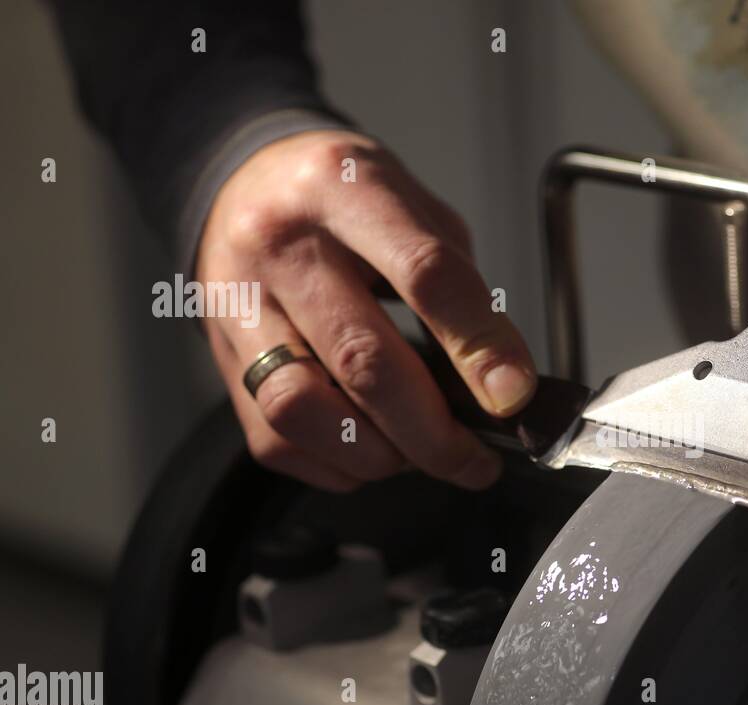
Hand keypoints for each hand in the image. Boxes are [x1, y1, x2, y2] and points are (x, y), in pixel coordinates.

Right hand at [196, 129, 535, 491]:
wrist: (244, 183)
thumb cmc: (345, 200)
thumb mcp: (415, 208)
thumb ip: (461, 288)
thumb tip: (503, 385)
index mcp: (344, 189)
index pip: (422, 274)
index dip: (477, 345)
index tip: (513, 396)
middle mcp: (280, 244)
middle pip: (362, 360)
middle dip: (434, 433)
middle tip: (476, 460)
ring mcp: (238, 305)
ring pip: (304, 409)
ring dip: (378, 455)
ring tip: (418, 455)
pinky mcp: (221, 359)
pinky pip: (275, 440)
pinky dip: (336, 465)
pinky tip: (370, 451)